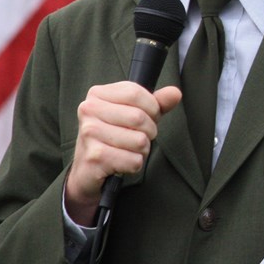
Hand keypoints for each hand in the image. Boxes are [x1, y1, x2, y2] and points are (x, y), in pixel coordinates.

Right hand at [64, 81, 181, 224]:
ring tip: (129, 150)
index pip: (135, 92)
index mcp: (97, 94)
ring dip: (143, 150)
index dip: (151, 107)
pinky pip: (133, 160)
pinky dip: (135, 164)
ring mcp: (89, 133)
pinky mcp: (94, 157)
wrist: (88, 171)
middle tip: (139, 137)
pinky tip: (122, 162)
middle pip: (138, 117)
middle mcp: (88, 110)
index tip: (149, 117)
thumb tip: (175, 93)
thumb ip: (157, 103)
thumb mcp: (135, 114)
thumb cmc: (114, 137)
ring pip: (139, 140)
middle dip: (149, 131)